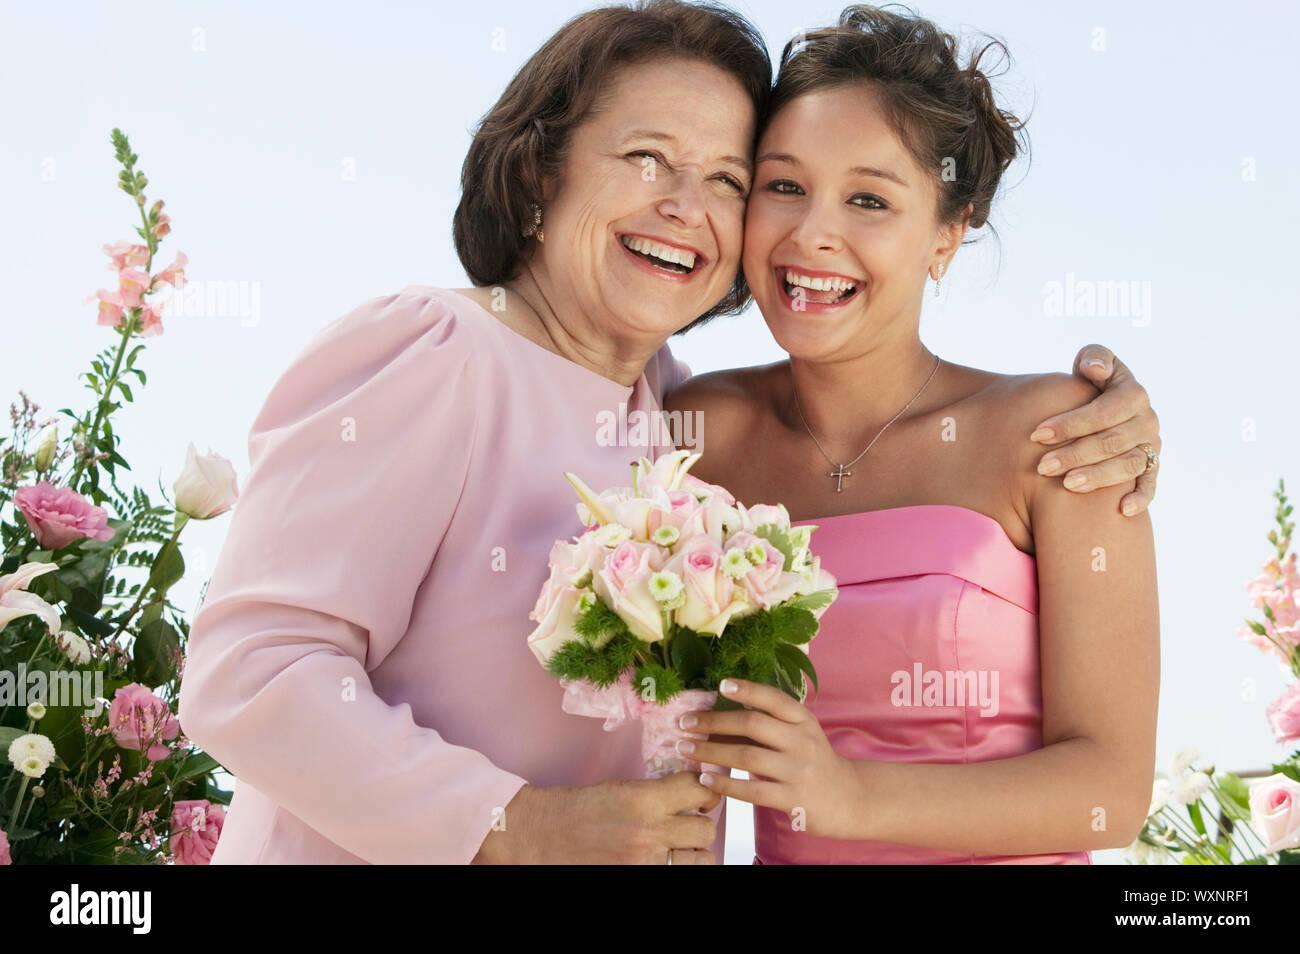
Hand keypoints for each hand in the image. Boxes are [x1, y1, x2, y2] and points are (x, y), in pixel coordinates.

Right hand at [471, 772, 719, 863]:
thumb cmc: (576, 808)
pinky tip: (663, 860)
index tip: (700, 793)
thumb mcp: (620, 789)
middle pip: (706, 829)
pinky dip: (676, 867)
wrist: (540, 835)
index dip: (704, 791)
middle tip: (687, 822)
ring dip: (694, 852)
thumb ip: (657, 794)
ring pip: (702, 859)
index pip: (699, 790)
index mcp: (644, 799)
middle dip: (700, 824)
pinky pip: (678, 875)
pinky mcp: (640, 878)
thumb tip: (690, 795)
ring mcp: (646, 862)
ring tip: (678, 846)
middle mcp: (650, 831)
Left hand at [679, 678, 858, 839]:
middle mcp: (802, 741)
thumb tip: (717, 716)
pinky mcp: (794, 799)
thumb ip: (768, 724)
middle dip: (713, 721)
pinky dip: (725, 784)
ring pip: (747, 756)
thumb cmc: (814, 761)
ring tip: (685, 748)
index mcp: (803, 719)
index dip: (747, 689)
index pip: (774, 698)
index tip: (720, 684)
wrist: (849, 798)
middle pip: (752, 724)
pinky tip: (705, 779)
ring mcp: (799, 771)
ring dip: (711, 751)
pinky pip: (752, 791)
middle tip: (684, 722)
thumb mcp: (801, 734)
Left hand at [1033, 344, 1159, 515]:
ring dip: (1098, 476)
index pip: (1104, 411)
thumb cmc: (1091, 382)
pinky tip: (1122, 510)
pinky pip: (1151, 484)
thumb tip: (1096, 369)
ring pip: (1128, 465)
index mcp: (1134, 393)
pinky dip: (1141, 498)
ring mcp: (1151, 445)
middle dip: (1074, 454)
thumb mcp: (1091, 362)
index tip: (1037, 435)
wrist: (1104, 404)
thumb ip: (1094, 357)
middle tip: (1042, 467)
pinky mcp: (1152, 466)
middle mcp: (1147, 420)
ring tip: (1067, 484)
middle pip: (1112, 441)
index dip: (1071, 423)